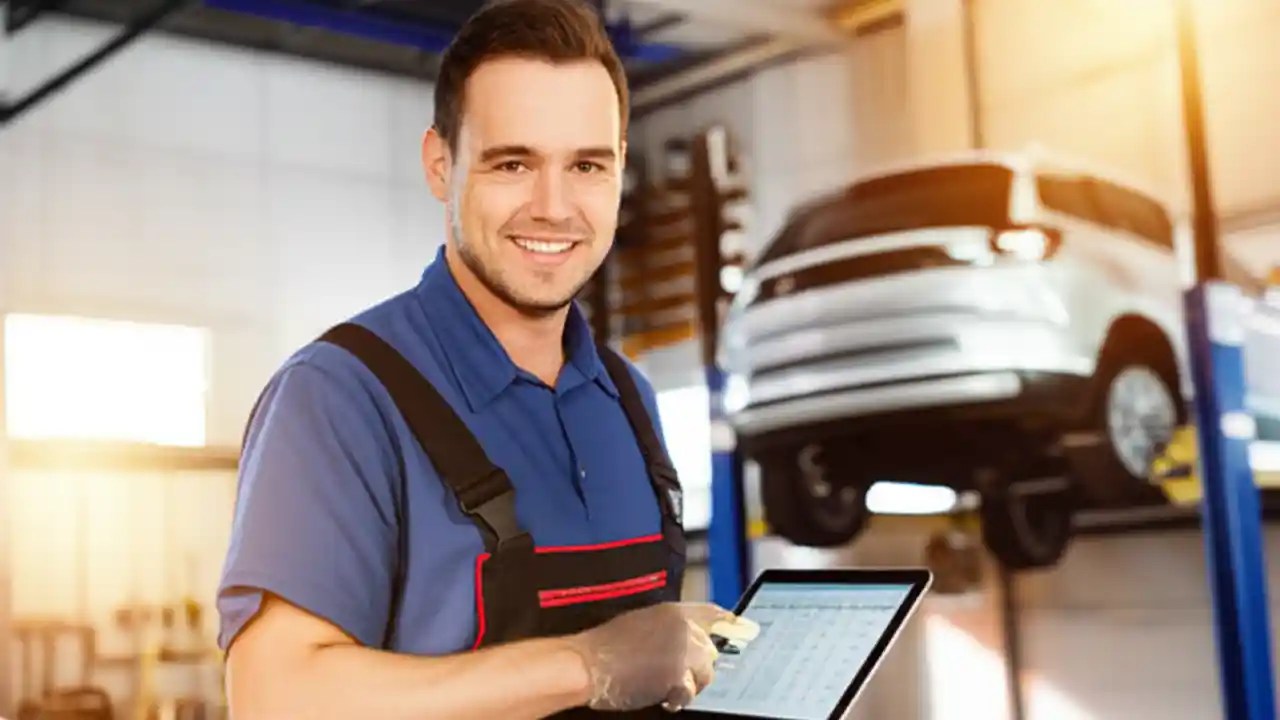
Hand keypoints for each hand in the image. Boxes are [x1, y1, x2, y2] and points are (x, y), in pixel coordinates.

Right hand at [566, 602, 734, 711]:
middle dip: (699, 666)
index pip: (714, 613)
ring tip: (665, 685)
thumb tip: (691, 638)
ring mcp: (683, 650)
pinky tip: (663, 696)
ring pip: (706, 674)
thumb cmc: (607, 646)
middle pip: (712, 650)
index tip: (738, 629)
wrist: (589, 663)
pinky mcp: (677, 674)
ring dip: (689, 683)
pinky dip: (678, 697)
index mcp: (674, 611)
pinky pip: (690, 692)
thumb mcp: (641, 623)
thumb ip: (671, 627)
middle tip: (679, 675)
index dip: (728, 623)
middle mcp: (684, 627)